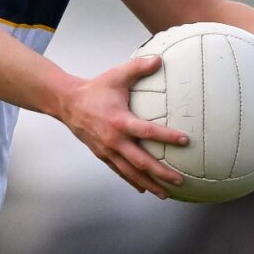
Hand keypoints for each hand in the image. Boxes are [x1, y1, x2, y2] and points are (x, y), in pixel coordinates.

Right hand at [60, 56, 189, 198]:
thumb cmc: (95, 89)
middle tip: (179, 181)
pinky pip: (120, 171)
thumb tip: (159, 59)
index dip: (167, 137)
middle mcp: (114, 140)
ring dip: (149, 184)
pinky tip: (145, 188)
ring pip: (131, 172)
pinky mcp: (102, 155)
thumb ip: (138, 67)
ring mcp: (107, 150)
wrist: (68, 103)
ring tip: (166, 194)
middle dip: (161, 173)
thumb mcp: (116, 75)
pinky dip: (133, 181)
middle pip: (141, 162)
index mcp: (119, 121)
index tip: (185, 141)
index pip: (147, 132)